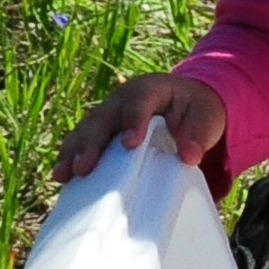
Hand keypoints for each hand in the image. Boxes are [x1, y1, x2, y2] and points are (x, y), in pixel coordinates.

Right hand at [54, 73, 226, 183]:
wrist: (187, 106)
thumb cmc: (196, 111)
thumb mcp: (206, 118)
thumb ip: (199, 134)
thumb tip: (189, 156)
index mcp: (150, 89)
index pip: (139, 101)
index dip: (133, 120)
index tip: (130, 144)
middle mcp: (122, 99)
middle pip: (103, 118)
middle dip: (91, 143)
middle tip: (83, 167)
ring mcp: (109, 114)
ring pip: (86, 130)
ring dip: (73, 152)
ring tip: (62, 176)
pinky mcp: (102, 131)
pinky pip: (83, 142)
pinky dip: (72, 158)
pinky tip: (62, 178)